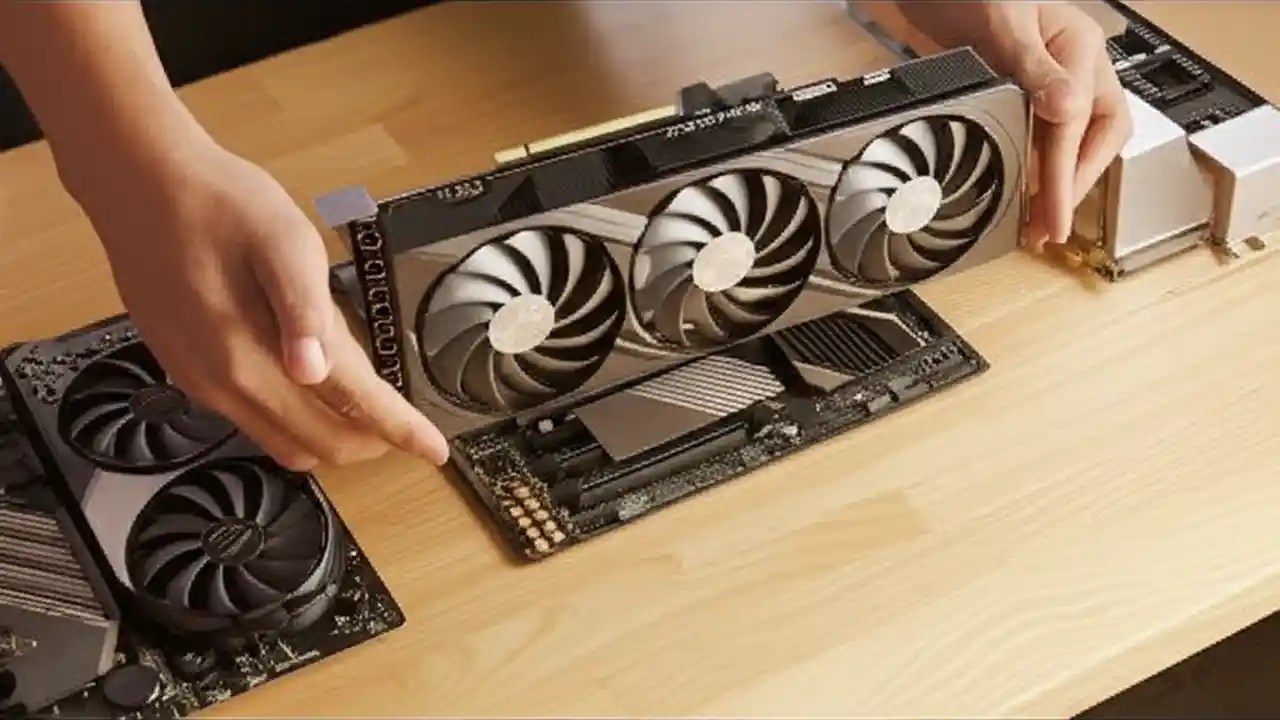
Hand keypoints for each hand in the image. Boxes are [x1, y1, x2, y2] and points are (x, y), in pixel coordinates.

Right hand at [65, 134, 449, 470]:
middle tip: (403, 421)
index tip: (434, 449)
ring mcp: (203, 383)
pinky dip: (296, 420)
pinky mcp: (188, 375)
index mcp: (255, 348)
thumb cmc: (219, 203)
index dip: (399, 432)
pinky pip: (253, 423)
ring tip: (365, 406)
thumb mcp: (284, 241)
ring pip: (285, 444)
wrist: (140, 185)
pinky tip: (310, 382)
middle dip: (371, 441)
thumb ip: (305, 310)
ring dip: (333, 436)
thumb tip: (316, 371)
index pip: (349, 408)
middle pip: (319, 444)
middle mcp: (226, 380)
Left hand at [895, 1, 1132, 249]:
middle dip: (1075, 186)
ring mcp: (1053, 81)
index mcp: (1079, 46)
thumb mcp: (1003, 22)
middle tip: (1050, 228)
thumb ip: (1034, 66)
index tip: (1054, 214)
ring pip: (1075, 141)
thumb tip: (1066, 108)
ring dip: (1059, 182)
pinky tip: (1025, 190)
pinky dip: (1038, 167)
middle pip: (1097, 137)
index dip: (1066, 174)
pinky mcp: (1025, 93)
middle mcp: (1074, 66)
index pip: (1078, 122)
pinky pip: (1045, 137)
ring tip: (1039, 222)